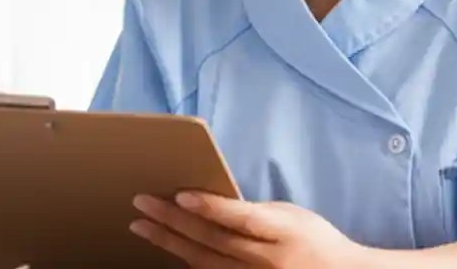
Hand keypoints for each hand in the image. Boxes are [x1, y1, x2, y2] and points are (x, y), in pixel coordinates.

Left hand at [130, 192, 369, 267]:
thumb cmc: (314, 241)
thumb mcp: (292, 217)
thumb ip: (255, 213)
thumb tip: (210, 201)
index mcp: (283, 233)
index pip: (241, 220)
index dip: (210, 208)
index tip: (179, 195)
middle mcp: (268, 262)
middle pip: (214, 241)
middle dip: (174, 222)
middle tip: (142, 203)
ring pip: (205, 263)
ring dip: (170, 243)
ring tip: (142, 226)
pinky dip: (186, 264)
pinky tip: (165, 250)